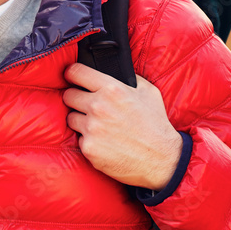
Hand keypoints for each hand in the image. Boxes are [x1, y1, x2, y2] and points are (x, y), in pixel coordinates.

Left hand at [63, 63, 182, 190]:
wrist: (162, 160)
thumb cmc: (156, 125)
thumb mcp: (148, 92)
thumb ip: (127, 79)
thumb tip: (110, 69)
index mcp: (112, 89)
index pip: (75, 72)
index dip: (72, 73)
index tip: (71, 76)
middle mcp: (98, 107)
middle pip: (68, 95)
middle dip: (76, 98)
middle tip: (87, 105)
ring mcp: (92, 129)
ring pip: (71, 118)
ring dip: (81, 120)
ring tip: (99, 126)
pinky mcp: (89, 148)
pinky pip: (79, 138)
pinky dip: (89, 140)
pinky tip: (104, 142)